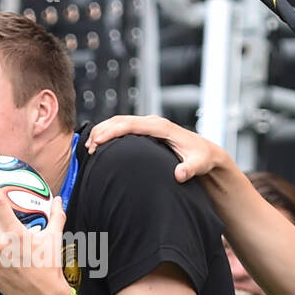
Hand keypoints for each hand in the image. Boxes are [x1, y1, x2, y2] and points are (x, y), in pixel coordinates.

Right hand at [85, 115, 226, 183]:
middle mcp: (153, 123)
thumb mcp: (199, 164)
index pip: (131, 125)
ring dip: (103, 131)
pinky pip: (123, 128)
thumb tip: (179, 174)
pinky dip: (109, 134)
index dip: (112, 131)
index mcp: (162, 127)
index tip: (98, 142)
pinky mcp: (146, 132)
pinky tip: (99, 145)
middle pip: (121, 120)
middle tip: (88, 147)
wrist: (205, 154)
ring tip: (89, 147)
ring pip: (119, 122)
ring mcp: (148, 126)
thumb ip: (190, 169)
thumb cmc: (202, 158)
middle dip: (102, 131)